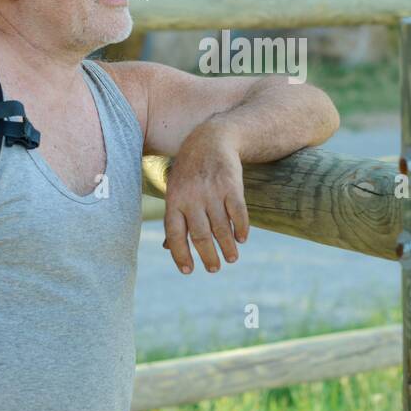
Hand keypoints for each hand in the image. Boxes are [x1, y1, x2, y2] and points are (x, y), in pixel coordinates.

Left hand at [162, 122, 249, 273]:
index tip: (189, 271)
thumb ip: (175, 218)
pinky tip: (242, 238)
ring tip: (232, 258)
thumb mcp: (176, 189)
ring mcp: (212, 191)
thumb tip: (169, 249)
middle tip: (214, 269)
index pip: (175, 234)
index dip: (181, 255)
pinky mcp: (232, 185)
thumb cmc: (190, 170)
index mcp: (174, 200)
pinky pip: (238, 213)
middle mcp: (192, 197)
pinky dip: (241, 228)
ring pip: (221, 227)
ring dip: (227, 247)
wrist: (211, 139)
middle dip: (208, 256)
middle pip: (200, 235)